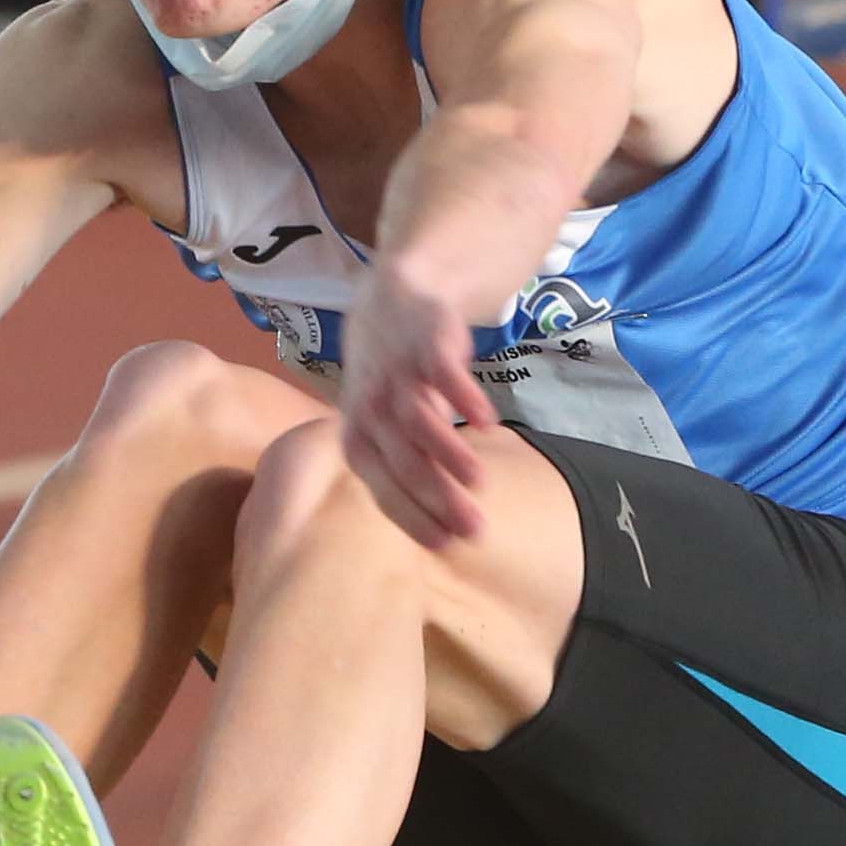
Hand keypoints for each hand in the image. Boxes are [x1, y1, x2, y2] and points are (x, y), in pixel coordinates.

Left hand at [336, 258, 493, 549]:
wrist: (391, 299)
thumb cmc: (390, 380)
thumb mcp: (382, 426)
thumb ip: (404, 467)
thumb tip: (439, 527)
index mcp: (358, 438)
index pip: (382, 488)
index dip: (412, 517)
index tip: (445, 545)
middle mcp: (371, 410)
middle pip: (404, 462)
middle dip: (438, 499)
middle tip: (474, 530)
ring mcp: (398, 375)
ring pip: (418, 421)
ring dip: (448, 453)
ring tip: (480, 483)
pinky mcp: (425, 344)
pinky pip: (442, 373)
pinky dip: (463, 397)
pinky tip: (488, 423)